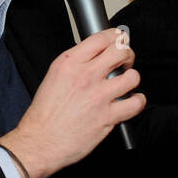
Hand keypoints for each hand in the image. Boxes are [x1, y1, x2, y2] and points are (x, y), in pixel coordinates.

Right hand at [0, 29, 145, 177]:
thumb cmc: (44, 114)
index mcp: (69, 63)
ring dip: (132, 79)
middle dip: (127, 54)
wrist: (40, 141)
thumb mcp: (53, 77)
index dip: (115, 37)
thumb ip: (75, 65)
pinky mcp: (108, 116)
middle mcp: (85, 76)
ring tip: (126, 84)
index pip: (101, 38)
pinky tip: (130, 102)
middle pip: (121, 51)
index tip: (119, 40)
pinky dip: (137, 102)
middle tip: (124, 62)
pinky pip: (136, 103)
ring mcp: (98, 96)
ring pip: (132, 76)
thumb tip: (94, 58)